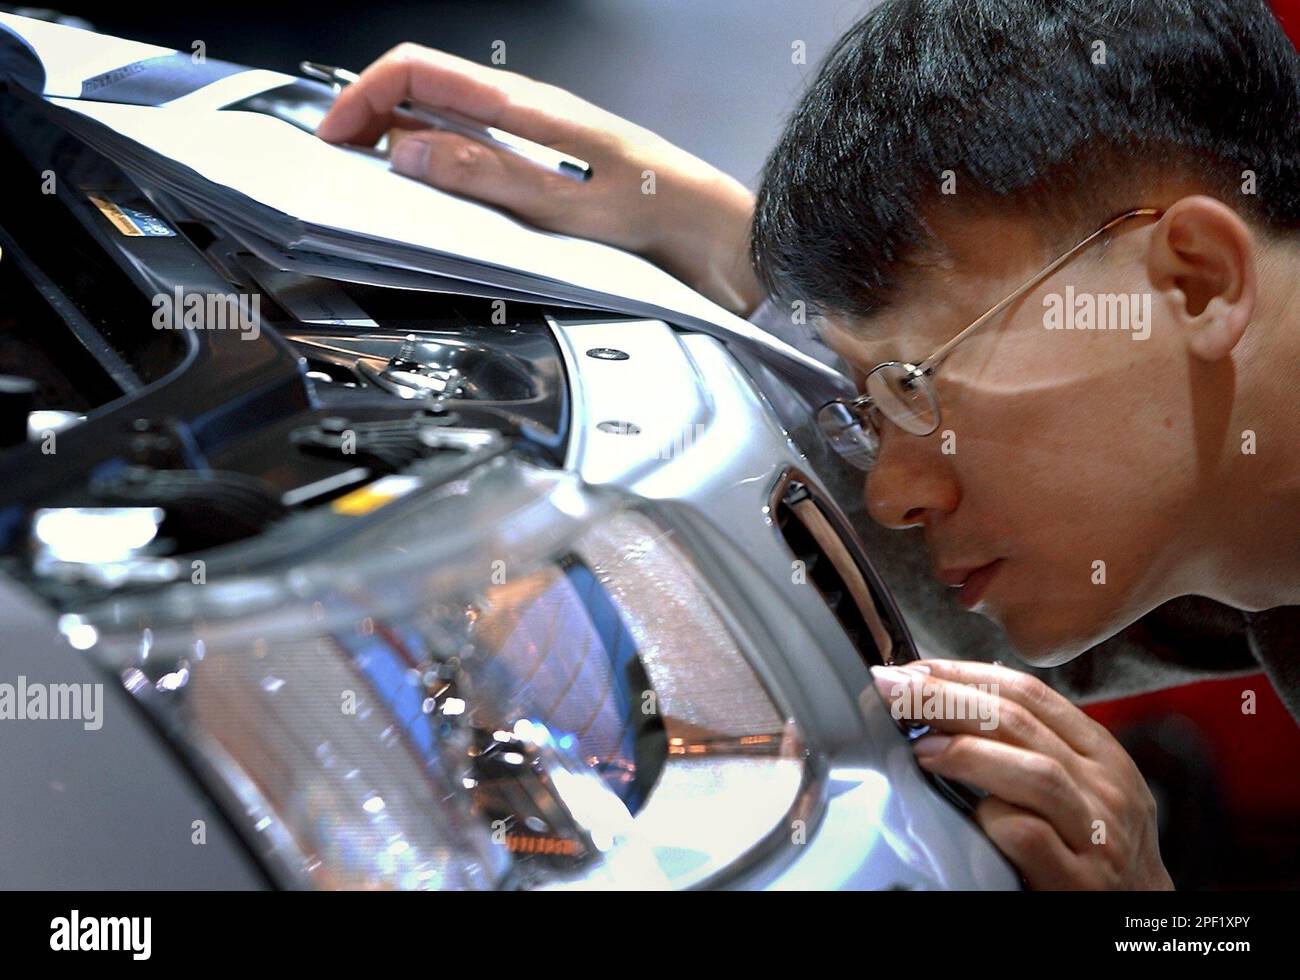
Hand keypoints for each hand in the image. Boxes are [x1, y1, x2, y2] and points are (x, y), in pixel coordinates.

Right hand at [316, 43, 763, 314]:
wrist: (709, 229)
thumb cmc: (653, 207)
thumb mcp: (559, 201)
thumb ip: (482, 176)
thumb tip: (406, 151)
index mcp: (520, 104)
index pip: (416, 70)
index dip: (362, 96)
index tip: (333, 138)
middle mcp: (522, 111)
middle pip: (422, 90)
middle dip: (370, 117)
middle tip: (341, 165)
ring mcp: (532, 135)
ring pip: (444, 121)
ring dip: (400, 142)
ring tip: (376, 182)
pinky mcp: (543, 163)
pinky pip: (475, 150)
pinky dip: (439, 164)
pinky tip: (437, 195)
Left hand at [871, 659, 1174, 889]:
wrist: (1140, 923)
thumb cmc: (1096, 850)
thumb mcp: (1081, 787)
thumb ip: (1033, 749)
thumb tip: (950, 703)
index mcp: (1101, 754)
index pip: (1029, 693)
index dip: (964, 674)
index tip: (913, 670)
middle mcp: (1105, 787)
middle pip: (1020, 721)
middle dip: (948, 699)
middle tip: (894, 692)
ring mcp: (1097, 836)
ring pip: (1034, 774)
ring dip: (968, 753)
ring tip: (919, 748)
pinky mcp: (1080, 883)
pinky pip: (1029, 837)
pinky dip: (993, 819)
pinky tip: (967, 814)